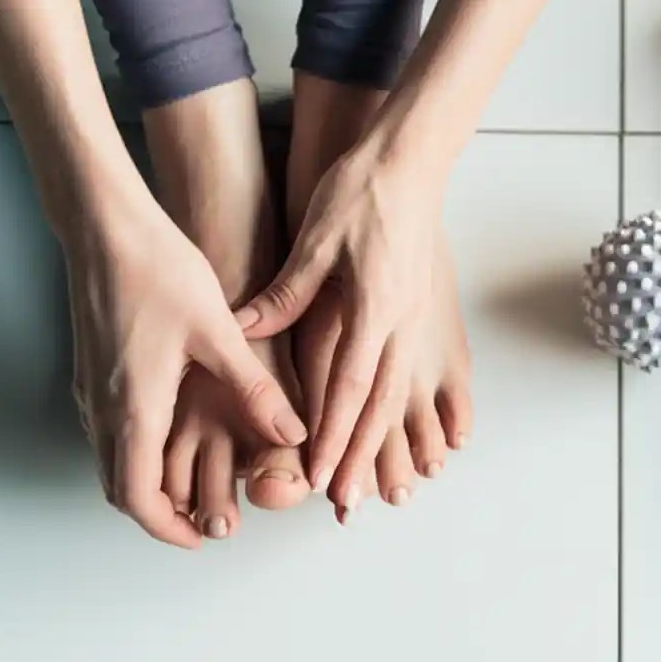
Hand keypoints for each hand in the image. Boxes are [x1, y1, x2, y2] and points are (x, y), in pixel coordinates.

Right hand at [66, 184, 306, 547]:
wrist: (106, 227)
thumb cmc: (161, 272)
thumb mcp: (219, 333)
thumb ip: (255, 390)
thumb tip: (295, 435)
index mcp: (136, 407)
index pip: (138, 497)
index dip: (169, 529)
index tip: (203, 539)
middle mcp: (105, 406)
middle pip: (120, 488)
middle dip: (159, 514)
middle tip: (202, 522)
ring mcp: (92, 389)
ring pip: (111, 461)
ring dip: (146, 485)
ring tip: (191, 488)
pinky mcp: (93, 371)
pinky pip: (108, 433)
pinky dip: (135, 454)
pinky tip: (170, 438)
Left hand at [236, 154, 440, 512]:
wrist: (410, 161)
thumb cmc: (362, 193)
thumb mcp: (316, 241)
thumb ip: (285, 293)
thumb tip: (245, 329)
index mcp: (377, 309)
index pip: (351, 388)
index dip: (334, 436)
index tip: (319, 474)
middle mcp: (402, 323)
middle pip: (380, 405)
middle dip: (361, 455)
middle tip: (344, 500)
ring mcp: (414, 319)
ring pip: (398, 395)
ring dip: (381, 440)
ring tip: (370, 480)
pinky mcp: (416, 311)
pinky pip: (405, 373)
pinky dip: (397, 409)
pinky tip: (393, 431)